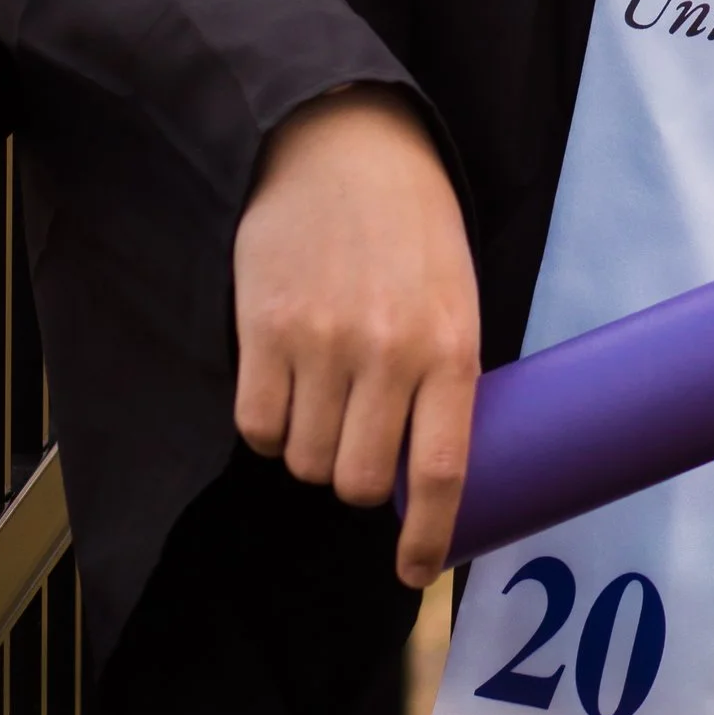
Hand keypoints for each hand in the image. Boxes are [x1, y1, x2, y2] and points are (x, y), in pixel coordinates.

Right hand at [232, 86, 479, 590]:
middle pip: (355, 481)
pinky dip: (268, 424)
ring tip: (324, 396)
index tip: (418, 570)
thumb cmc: (412, 222)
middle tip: (360, 442)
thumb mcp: (457, 292)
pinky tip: (285, 385)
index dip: (428, 537)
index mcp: (451, 347)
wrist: (342, 144)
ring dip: (310, 448)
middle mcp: (387, 353)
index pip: (440, 473)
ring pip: (302, 460)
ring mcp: (320, 344)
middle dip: (355, 480)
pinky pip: (255, 427)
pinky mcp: (262, 331)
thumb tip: (428, 466)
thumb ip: (444, 372)